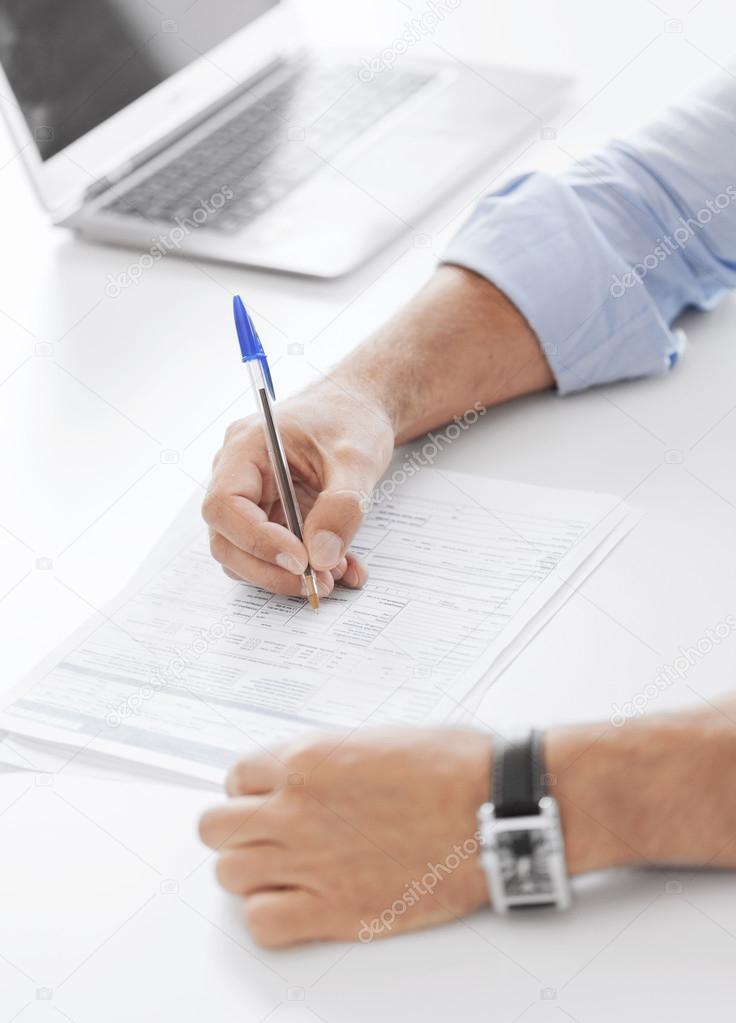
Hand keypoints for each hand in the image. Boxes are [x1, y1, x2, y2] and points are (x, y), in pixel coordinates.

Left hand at [198, 727, 491, 946]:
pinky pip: (262, 922)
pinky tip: (293, 904)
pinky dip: (269, 915)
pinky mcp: (335, 909)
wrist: (493, 812)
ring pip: (229, 874)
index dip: (252, 789)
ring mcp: (311, 862)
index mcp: (307, 761)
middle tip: (265, 834)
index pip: (237, 777)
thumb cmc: (453, 768)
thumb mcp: (380, 738)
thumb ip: (330, 759)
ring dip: (250, 871)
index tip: (268, 798)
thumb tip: (313, 774)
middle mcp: (296, 810)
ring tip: (280, 869)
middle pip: (218, 827)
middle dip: (238, 829)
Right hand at [203, 382, 393, 597]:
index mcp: (246, 448)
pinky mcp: (272, 517)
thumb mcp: (356, 458)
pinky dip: (307, 569)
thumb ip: (341, 506)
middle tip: (318, 582)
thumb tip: (321, 557)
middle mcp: (239, 476)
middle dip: (270, 569)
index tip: (301, 560)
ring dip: (287, 575)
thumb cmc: (351, 417)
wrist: (359, 408)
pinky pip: (276, 555)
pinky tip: (343, 568)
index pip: (225, 505)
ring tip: (335, 575)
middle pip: (227, 539)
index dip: (256, 541)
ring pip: (247, 555)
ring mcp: (252, 499)